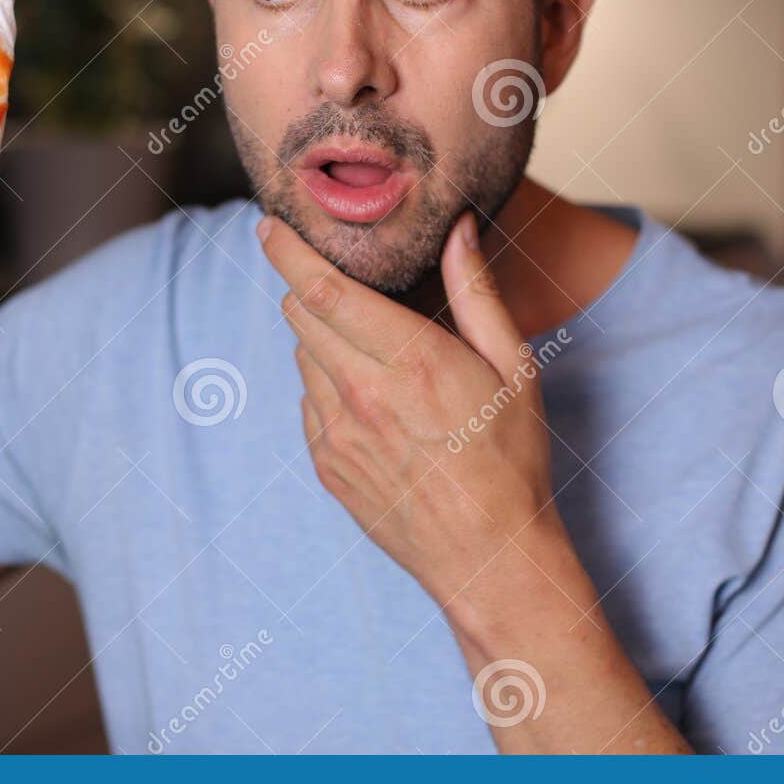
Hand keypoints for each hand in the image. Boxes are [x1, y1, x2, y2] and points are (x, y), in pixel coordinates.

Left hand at [260, 211, 562, 605]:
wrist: (489, 558)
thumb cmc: (512, 460)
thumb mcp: (514, 369)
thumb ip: (477, 292)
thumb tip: (458, 227)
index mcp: (411, 361)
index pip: (322, 290)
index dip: (287, 251)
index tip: (269, 225)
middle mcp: (362, 394)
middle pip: (300, 315)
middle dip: (307, 285)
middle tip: (334, 276)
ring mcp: (337, 434)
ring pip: (303, 356)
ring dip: (322, 336)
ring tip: (374, 350)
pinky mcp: (326, 465)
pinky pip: (309, 401)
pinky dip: (327, 384)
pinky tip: (373, 400)